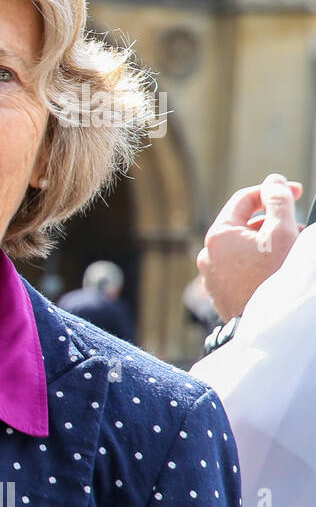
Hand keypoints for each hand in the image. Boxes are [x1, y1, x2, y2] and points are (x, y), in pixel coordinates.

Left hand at [197, 173, 303, 320]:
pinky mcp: (220, 291)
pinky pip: (240, 267)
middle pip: (244, 223)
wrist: (266, 326)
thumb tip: (272, 181)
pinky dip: (258, 262)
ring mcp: (212, 274)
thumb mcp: (281, 232)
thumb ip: (277, 201)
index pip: (243, 199)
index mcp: (218, 235)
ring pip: (243, 247)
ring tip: (290, 252)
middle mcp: (208, 253)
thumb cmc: (273, 278)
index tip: (296, 192)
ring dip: (268, 243)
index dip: (272, 191)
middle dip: (274, 221)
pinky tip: (276, 270)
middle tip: (298, 229)